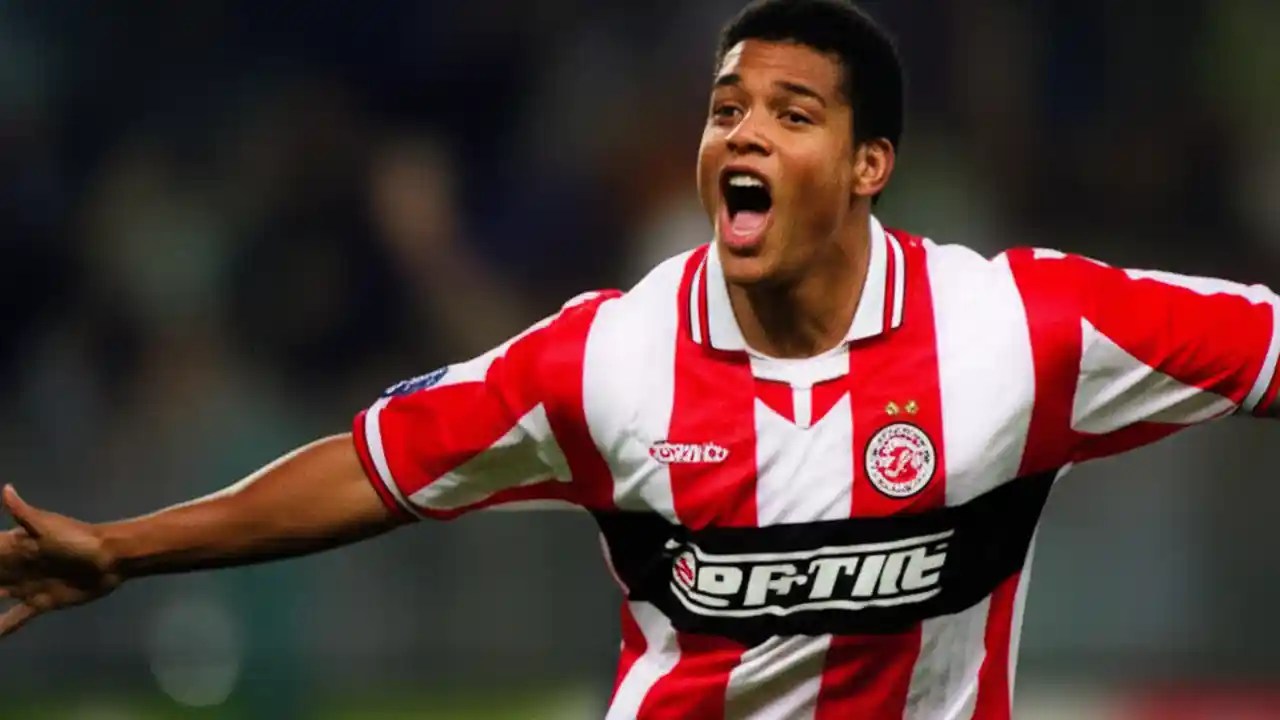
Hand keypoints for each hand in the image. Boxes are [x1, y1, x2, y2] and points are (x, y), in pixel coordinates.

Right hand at [0, 485, 121, 637]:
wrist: (110, 558)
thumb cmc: (78, 538)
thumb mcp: (47, 526)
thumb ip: (22, 513)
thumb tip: (6, 489)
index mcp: (14, 546)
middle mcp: (14, 567)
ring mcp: (26, 586)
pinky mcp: (40, 602)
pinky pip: (15, 618)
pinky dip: (2, 628)